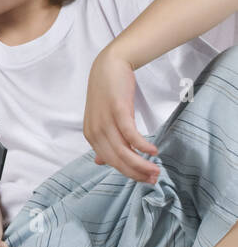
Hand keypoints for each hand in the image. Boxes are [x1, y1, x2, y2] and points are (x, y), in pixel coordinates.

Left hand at [84, 47, 159, 183]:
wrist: (109, 66)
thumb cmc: (108, 95)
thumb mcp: (102, 120)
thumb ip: (103, 141)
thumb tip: (100, 161)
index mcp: (91, 136)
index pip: (111, 162)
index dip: (129, 173)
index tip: (145, 180)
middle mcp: (95, 132)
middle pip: (117, 160)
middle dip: (137, 173)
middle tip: (155, 179)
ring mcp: (104, 122)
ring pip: (123, 151)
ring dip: (141, 163)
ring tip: (156, 169)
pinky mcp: (117, 111)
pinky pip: (130, 134)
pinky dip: (141, 145)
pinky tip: (153, 151)